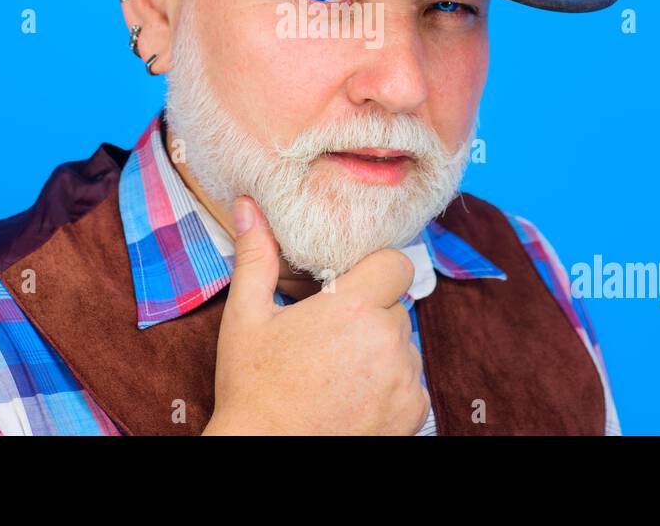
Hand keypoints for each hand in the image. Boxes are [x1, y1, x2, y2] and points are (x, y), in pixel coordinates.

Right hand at [202, 196, 429, 434]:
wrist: (264, 454)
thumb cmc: (252, 388)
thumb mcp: (246, 318)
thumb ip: (257, 257)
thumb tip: (249, 205)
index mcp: (354, 307)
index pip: (395, 264)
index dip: (374, 271)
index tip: (349, 288)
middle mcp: (388, 341)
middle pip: (395, 307)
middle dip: (368, 315)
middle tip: (327, 338)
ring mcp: (405, 381)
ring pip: (403, 346)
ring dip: (379, 352)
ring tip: (335, 372)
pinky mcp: (413, 414)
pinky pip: (411, 383)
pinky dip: (389, 387)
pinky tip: (351, 398)